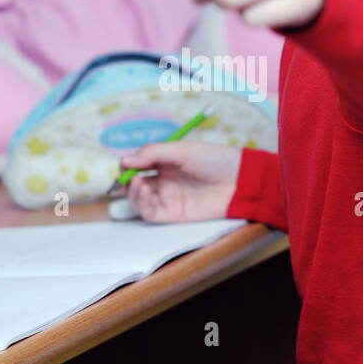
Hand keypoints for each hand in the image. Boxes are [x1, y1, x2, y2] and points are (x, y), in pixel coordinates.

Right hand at [117, 140, 242, 222]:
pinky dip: (141, 204)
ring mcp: (168, 197)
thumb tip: (124, 160)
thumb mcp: (180, 150)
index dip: (128, 164)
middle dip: (125, 181)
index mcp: (165, 163)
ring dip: (131, 193)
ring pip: (138, 200)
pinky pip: (150, 213)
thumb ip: (152, 153)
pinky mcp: (174, 214)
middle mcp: (164, 180)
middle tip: (126, 176)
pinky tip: (144, 191)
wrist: (238, 179)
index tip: (126, 162)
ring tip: (137, 183)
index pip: (137, 165)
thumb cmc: (213, 159)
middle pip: (134, 184)